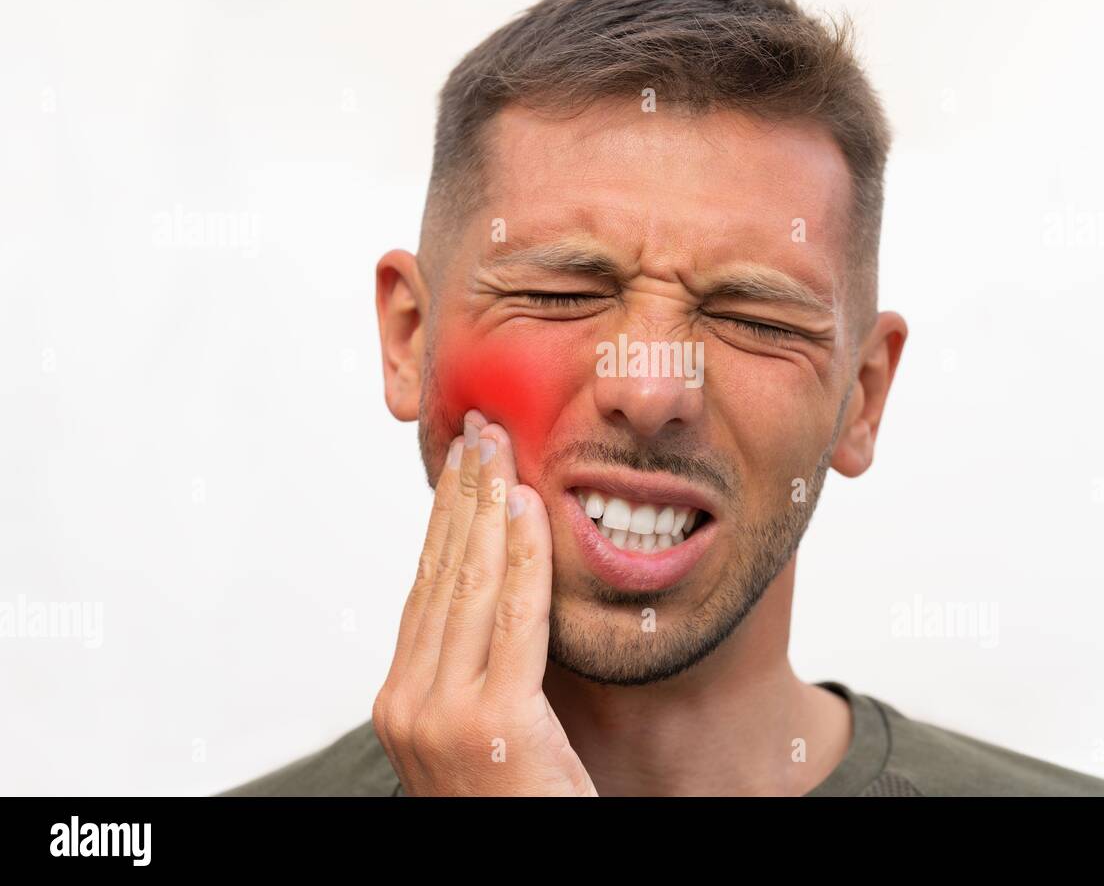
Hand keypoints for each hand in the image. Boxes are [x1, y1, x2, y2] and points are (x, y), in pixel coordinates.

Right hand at [372, 410, 596, 795]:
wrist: (528, 870)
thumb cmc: (518, 805)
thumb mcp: (489, 727)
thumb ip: (484, 666)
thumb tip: (507, 590)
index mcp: (403, 700)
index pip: (425, 587)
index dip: (444, 519)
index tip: (462, 465)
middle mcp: (408, 702)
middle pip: (440, 574)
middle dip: (462, 495)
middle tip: (480, 432)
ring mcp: (442, 715)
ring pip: (471, 585)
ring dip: (489, 506)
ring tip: (502, 449)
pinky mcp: (493, 724)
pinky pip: (515, 619)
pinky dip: (525, 555)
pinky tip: (530, 508)